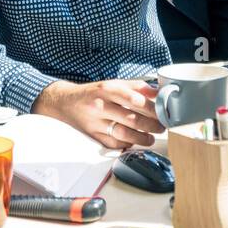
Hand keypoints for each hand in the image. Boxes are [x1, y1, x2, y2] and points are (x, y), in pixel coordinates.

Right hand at [32, 79, 162, 149]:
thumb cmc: (93, 93)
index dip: (151, 108)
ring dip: (141, 138)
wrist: (65, 102)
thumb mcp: (112, 83)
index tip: (162, 112)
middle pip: (131, 119)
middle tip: (161, 127)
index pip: (134, 99)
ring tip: (151, 138)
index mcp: (107, 89)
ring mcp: (95, 122)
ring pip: (123, 134)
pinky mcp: (93, 135)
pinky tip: (134, 141)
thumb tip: (158, 92)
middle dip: (151, 125)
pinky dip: (127, 144)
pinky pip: (113, 143)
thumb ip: (136, 87)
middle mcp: (100, 105)